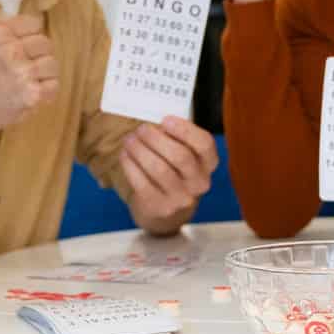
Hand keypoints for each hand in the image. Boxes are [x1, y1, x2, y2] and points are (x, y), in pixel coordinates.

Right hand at [0, 14, 57, 139]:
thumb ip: (7, 30)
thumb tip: (35, 23)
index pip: (34, 24)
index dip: (31, 37)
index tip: (24, 49)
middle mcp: (11, 48)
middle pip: (45, 43)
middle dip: (38, 56)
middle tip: (26, 68)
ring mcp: (22, 71)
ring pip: (52, 64)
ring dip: (44, 75)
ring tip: (29, 82)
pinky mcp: (31, 92)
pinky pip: (53, 85)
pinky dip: (47, 92)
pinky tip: (33, 94)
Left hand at [120, 117, 217, 233]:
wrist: (168, 213)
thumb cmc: (174, 172)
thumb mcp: (184, 155)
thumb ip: (176, 138)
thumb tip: (153, 121)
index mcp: (208, 164)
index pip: (205, 144)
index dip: (185, 130)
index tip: (165, 120)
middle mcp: (199, 183)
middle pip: (180, 156)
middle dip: (155, 138)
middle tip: (141, 129)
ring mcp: (180, 198)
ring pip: (159, 169)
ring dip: (140, 150)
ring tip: (129, 140)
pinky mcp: (159, 208)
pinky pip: (142, 183)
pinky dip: (130, 165)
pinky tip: (125, 155)